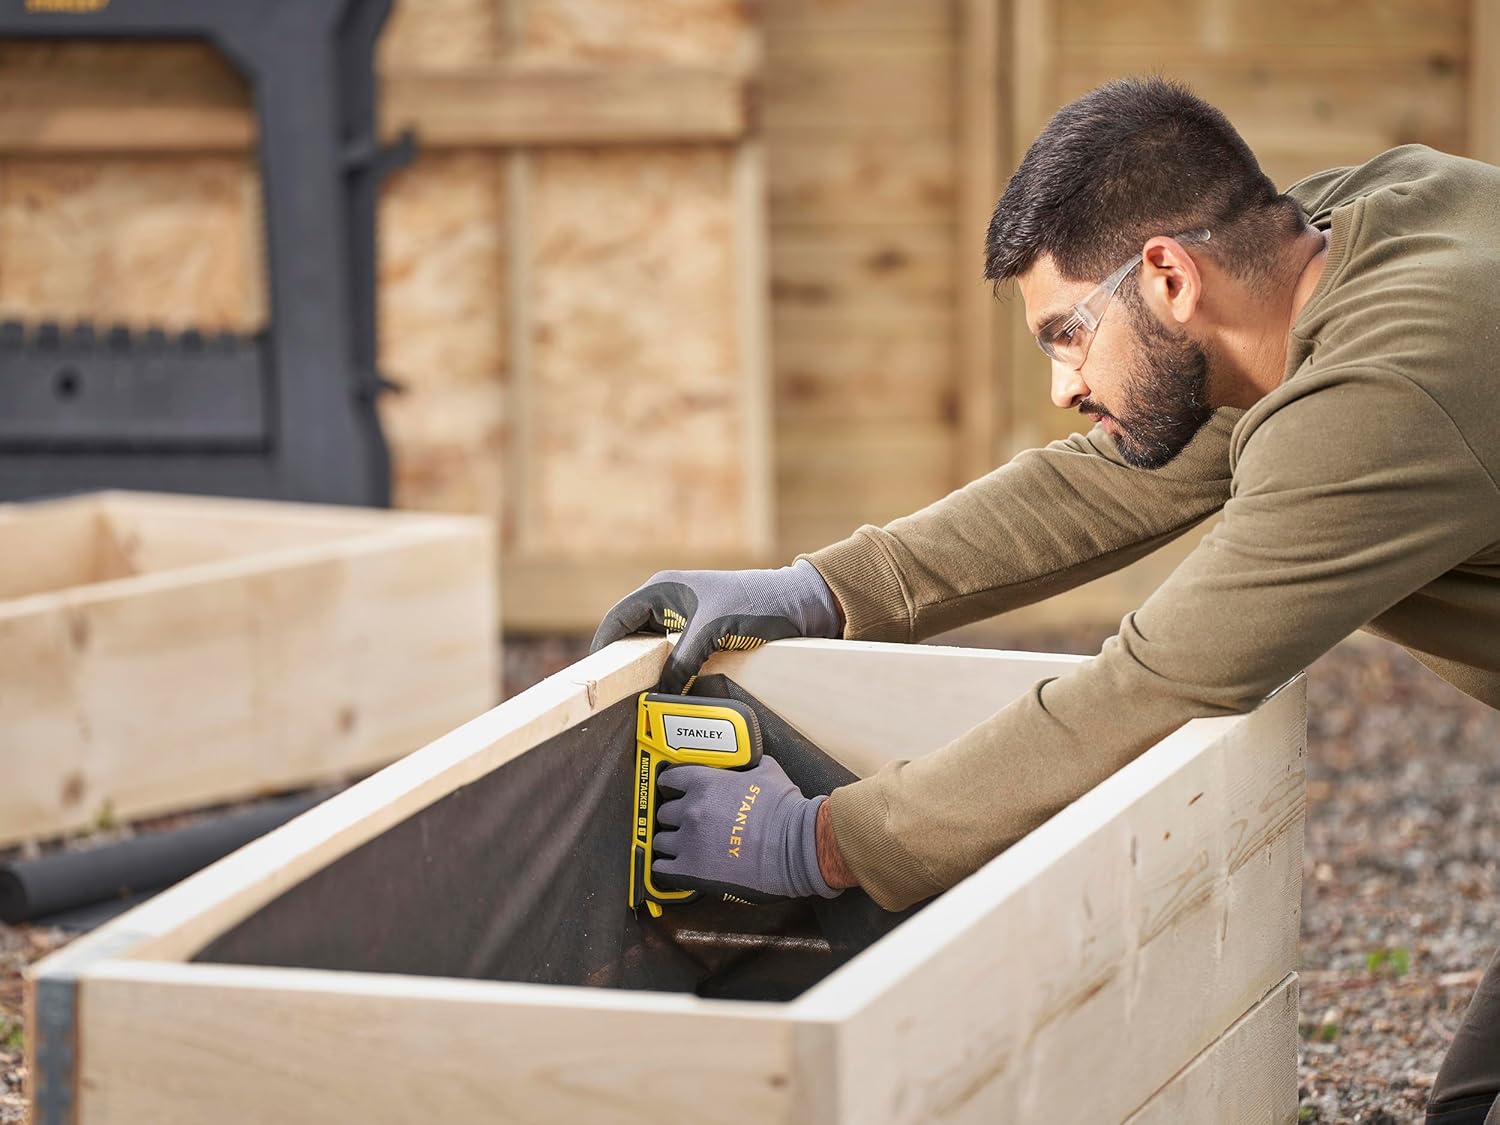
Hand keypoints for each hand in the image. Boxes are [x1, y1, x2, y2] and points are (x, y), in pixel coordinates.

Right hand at [589, 561, 842, 692]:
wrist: (800, 602)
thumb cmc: (755, 604)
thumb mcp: (712, 632)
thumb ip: (681, 663)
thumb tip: (658, 697)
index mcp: (662, 589)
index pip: (617, 620)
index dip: (602, 648)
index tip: (593, 679)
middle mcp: (668, 599)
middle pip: (630, 635)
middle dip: (621, 662)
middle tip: (611, 695)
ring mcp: (685, 615)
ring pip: (651, 646)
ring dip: (645, 669)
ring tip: (633, 697)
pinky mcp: (702, 630)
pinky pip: (673, 653)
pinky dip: (666, 671)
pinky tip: (665, 691)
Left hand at [651, 755, 840, 901]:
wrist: (796, 846)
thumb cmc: (785, 811)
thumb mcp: (766, 772)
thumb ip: (746, 765)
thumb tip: (745, 761)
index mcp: (704, 783)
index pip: (668, 779)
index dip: (672, 787)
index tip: (675, 793)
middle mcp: (691, 809)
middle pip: (664, 812)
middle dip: (675, 818)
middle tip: (689, 824)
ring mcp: (688, 841)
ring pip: (660, 841)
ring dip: (671, 844)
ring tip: (686, 848)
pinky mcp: (690, 870)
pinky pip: (660, 869)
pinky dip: (668, 868)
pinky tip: (678, 867)